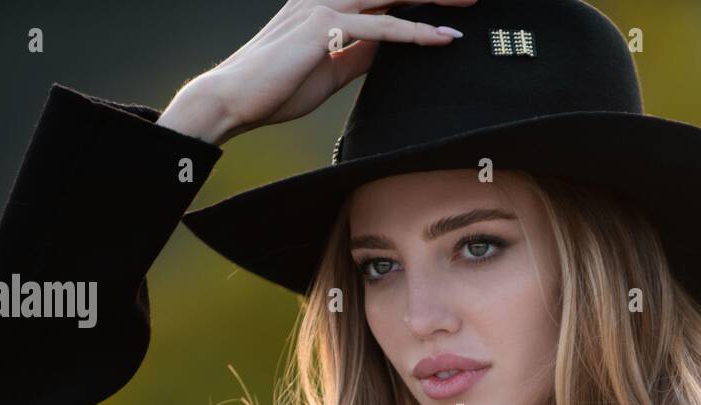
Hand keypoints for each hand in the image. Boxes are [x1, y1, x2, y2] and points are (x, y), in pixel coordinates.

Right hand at [157, 0, 475, 145]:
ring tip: (468, 2)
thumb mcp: (329, 69)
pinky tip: (443, 38)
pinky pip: (382, 29)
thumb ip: (359, 54)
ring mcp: (324, 6)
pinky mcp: (324, 28)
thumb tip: (390, 48)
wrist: (232, 98)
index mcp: (326, 2)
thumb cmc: (275, 88)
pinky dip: (416, 33)